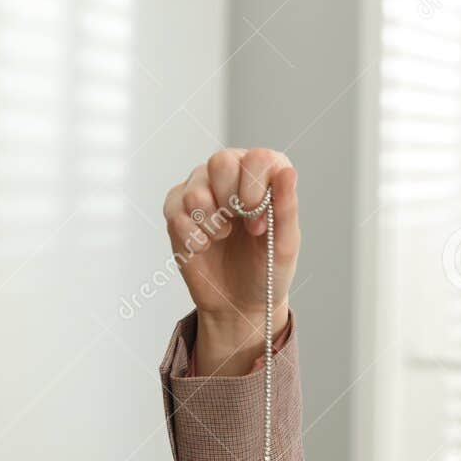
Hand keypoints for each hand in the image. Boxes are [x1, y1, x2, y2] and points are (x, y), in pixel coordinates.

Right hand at [162, 148, 298, 371]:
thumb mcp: (285, 243)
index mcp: (265, 176)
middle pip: (221, 162)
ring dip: (210, 222)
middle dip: (229, 201)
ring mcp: (202, 189)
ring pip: (195, 189)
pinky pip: (174, 210)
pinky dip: (190, 235)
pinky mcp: (178, 210)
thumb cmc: (267, 269)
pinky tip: (203, 247)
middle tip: (237, 229)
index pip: (257, 159)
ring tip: (222, 238)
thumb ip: (286, 206)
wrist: (239, 302)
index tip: (258, 225)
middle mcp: (233, 175)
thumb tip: (286, 171)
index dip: (255, 190)